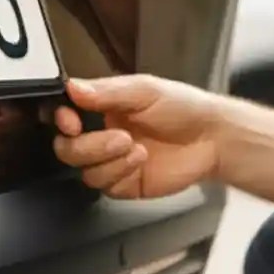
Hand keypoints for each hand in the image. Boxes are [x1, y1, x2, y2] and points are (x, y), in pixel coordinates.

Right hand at [51, 76, 224, 198]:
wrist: (211, 139)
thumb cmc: (183, 108)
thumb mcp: (144, 90)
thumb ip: (105, 91)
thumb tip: (72, 87)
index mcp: (101, 107)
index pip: (63, 115)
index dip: (61, 120)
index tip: (71, 120)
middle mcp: (101, 134)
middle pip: (67, 148)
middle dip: (88, 145)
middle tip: (118, 136)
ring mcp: (111, 161)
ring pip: (83, 170)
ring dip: (108, 160)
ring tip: (136, 147)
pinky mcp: (123, 183)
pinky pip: (104, 185)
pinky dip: (120, 172)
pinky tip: (140, 159)